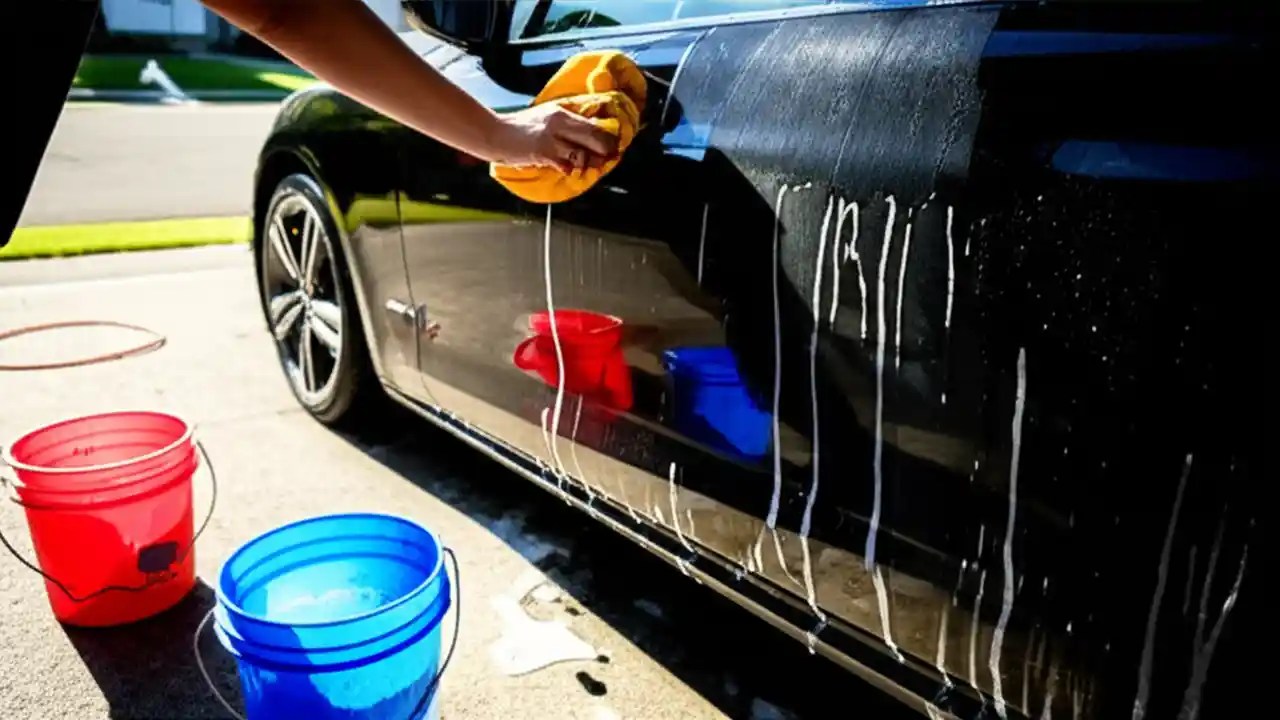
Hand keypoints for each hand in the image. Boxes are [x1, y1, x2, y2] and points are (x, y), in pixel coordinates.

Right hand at [488, 104, 618, 173]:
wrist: (496, 134)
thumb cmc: (522, 128)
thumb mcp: (548, 116)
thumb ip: (569, 124)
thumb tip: (593, 134)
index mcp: (563, 112)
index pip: (595, 123)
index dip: (609, 136)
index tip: (614, 145)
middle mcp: (560, 122)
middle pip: (596, 137)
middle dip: (606, 151)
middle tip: (608, 157)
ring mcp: (552, 138)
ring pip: (584, 154)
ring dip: (589, 162)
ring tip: (589, 164)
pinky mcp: (544, 153)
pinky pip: (567, 165)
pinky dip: (570, 169)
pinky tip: (567, 168)